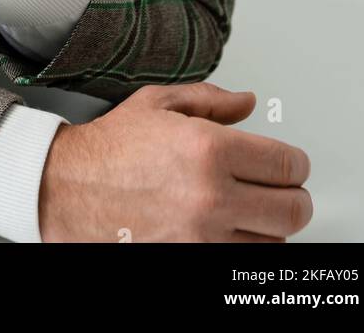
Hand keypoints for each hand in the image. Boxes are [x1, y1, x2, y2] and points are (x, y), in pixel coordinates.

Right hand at [38, 83, 312, 242]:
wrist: (68, 189)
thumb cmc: (110, 148)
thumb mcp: (159, 103)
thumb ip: (211, 100)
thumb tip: (248, 103)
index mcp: (208, 150)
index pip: (286, 165)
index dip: (296, 164)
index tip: (292, 164)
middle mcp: (210, 197)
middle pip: (292, 210)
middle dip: (295, 197)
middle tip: (287, 189)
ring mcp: (202, 237)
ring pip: (272, 242)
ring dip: (271, 225)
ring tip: (255, 208)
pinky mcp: (191, 260)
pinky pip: (241, 262)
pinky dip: (245, 245)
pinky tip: (236, 229)